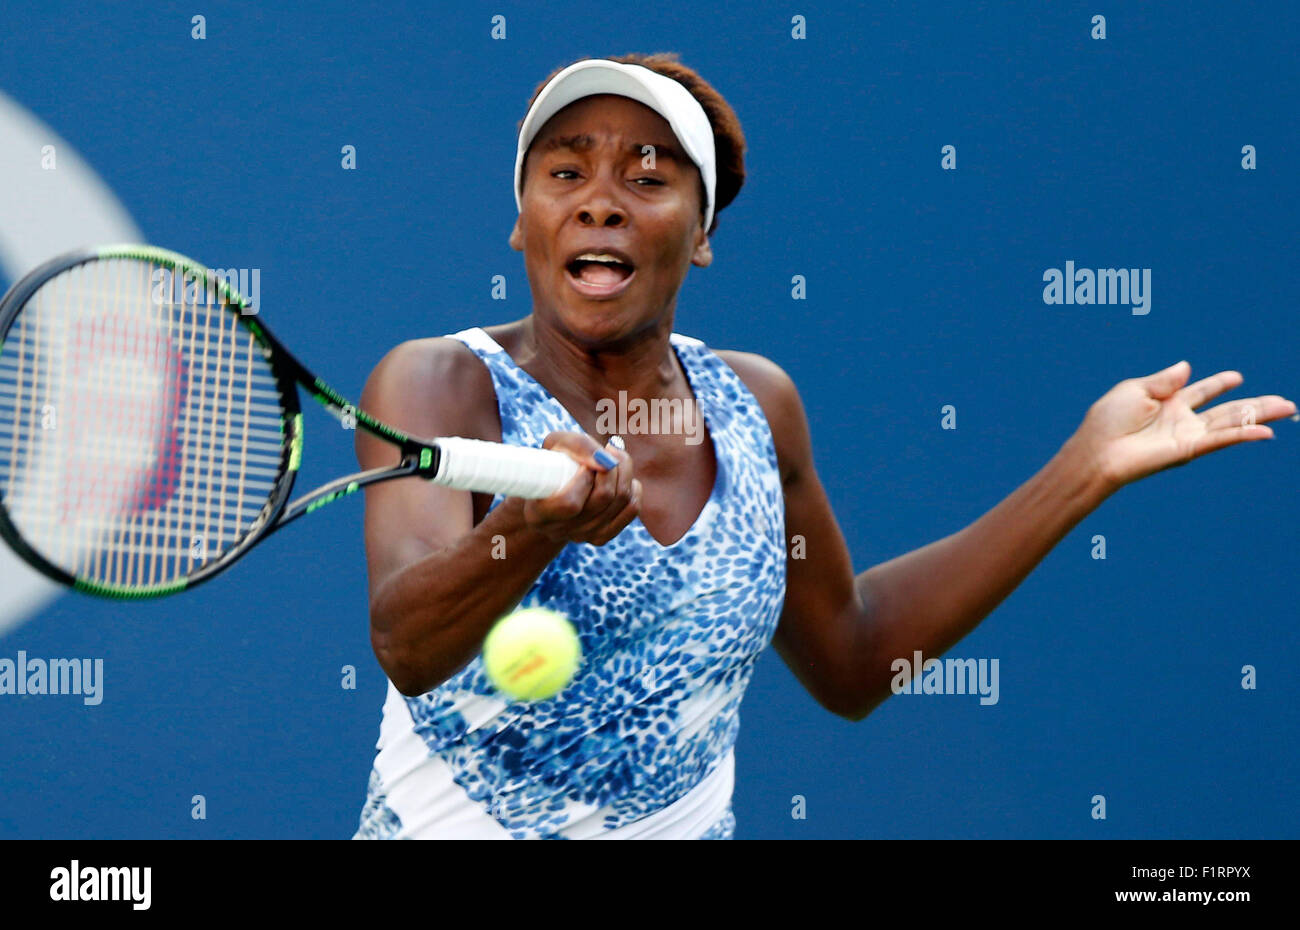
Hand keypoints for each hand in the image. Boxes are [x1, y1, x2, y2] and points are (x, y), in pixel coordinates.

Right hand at [522, 431, 641, 544]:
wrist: (554, 491)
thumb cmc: (554, 463)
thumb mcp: (556, 445)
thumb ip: (577, 445)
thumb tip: (605, 460)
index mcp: (538, 513)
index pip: (569, 503)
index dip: (583, 479)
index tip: (582, 463)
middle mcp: (559, 530)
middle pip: (603, 498)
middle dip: (610, 467)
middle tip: (605, 452)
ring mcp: (582, 536)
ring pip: (621, 501)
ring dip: (624, 472)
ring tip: (613, 458)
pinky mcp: (602, 537)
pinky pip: (631, 510)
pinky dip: (633, 488)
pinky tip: (622, 478)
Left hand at [1074, 360, 1296, 490]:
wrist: (1096, 451)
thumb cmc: (1107, 421)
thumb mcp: (1135, 390)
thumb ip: (1165, 379)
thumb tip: (1187, 365)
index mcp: (1168, 402)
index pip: (1201, 391)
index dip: (1219, 384)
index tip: (1236, 377)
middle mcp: (1182, 420)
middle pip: (1227, 410)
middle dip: (1256, 404)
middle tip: (1284, 401)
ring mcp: (1187, 435)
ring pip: (1232, 423)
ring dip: (1260, 416)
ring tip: (1287, 408)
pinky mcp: (1188, 450)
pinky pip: (1221, 440)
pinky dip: (1243, 435)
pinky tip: (1265, 432)